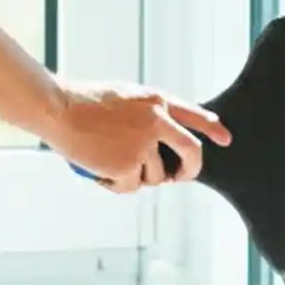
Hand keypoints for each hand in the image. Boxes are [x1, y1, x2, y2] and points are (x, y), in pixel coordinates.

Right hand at [44, 83, 231, 193]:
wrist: (59, 109)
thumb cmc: (85, 103)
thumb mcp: (126, 98)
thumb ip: (147, 115)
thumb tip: (162, 146)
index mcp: (156, 100)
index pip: (194, 115)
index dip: (212, 128)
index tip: (225, 139)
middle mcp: (156, 121)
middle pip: (191, 152)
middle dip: (188, 170)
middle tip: (178, 177)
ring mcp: (144, 144)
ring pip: (155, 176)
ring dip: (136, 176)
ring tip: (109, 159)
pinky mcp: (128, 165)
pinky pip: (130, 186)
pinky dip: (115, 183)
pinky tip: (99, 167)